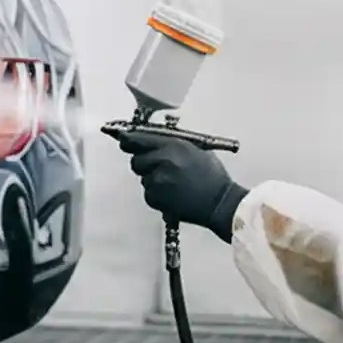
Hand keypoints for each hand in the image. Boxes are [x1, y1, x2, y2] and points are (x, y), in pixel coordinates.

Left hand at [116, 131, 247, 240]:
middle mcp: (162, 162)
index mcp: (173, 146)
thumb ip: (173, 144)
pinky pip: (148, 193)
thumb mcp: (197, 150)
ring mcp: (157, 182)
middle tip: (158, 167)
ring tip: (174, 184)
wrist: (220, 203)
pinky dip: (156, 194)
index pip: (139, 139)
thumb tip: (153, 141)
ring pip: (143, 178)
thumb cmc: (213, 177)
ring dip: (153, 179)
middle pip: (136, 161)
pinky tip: (173, 194)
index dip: (128, 140)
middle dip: (144, 163)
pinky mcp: (155, 199)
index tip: (123, 139)